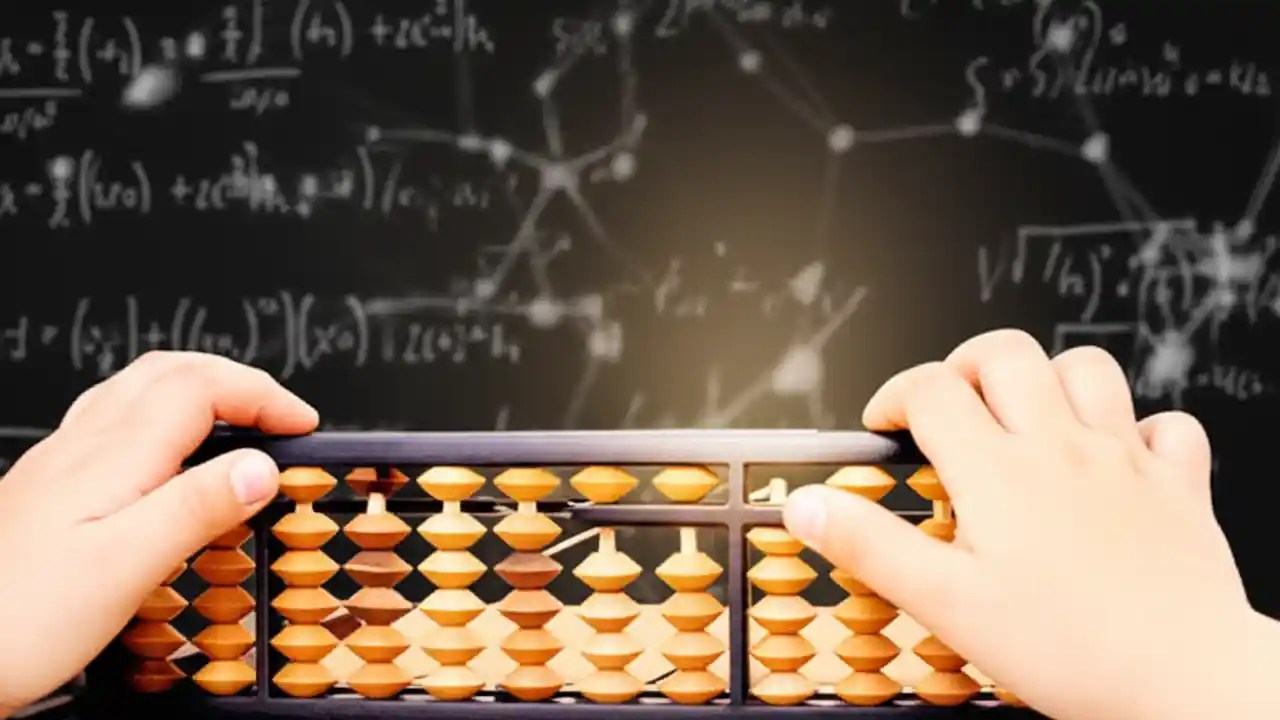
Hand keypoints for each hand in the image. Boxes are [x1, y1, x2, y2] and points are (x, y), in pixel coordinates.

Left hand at [0, 351, 317, 715]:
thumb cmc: (18, 621)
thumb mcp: (125, 568)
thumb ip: (198, 509)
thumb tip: (261, 468)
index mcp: (114, 455)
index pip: (202, 386)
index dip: (263, 395)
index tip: (305, 426)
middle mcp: (83, 446)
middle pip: (169, 372)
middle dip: (235, 380)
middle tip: (279, 417)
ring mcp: (60, 464)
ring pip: (137, 391)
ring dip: (198, 391)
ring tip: (236, 425)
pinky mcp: (46, 489)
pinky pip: (112, 424)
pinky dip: (160, 421)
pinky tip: (165, 461)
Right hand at [783, 329, 1279, 719]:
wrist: (1184, 682)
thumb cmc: (1064, 648)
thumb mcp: (945, 603)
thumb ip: (869, 546)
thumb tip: (803, 504)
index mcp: (999, 471)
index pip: (933, 388)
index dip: (896, 395)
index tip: (884, 426)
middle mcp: (1063, 447)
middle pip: (1008, 353)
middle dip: (965, 365)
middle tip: (948, 406)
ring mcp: (1127, 459)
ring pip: (1088, 369)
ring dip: (1047, 379)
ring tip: (1024, 418)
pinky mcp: (1179, 486)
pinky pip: (1168, 425)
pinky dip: (1138, 428)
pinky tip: (1115, 458)